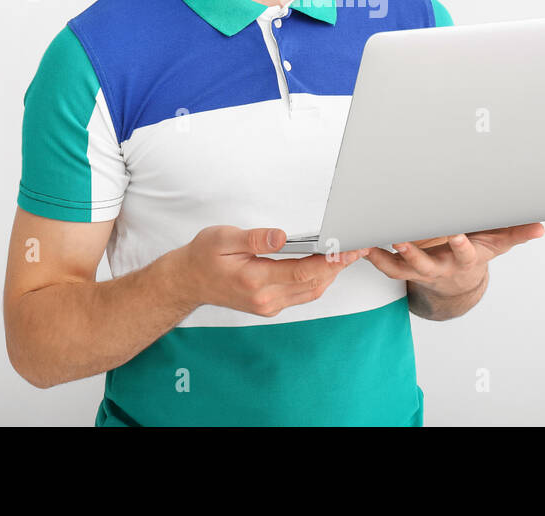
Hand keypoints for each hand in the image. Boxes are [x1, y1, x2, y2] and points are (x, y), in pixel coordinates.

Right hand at [178, 226, 369, 316]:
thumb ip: (254, 239)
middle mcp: (265, 298)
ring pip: (311, 292)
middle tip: (356, 247)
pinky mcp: (270, 307)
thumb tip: (280, 236)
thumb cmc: (204, 257)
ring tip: (346, 255)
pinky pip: (302, 295)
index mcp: (254, 280)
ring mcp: (268, 305)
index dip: (329, 260)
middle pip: (312, 284)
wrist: (188, 282)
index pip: (302, 271)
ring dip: (331, 275)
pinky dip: (318, 281)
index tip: (346, 248)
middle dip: (337, 266)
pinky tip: (325, 266)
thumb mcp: (223, 239)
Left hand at [363, 222, 544, 297]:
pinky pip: (386, 266)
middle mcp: (440, 267)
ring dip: (386, 257)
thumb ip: (518, 232)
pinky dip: (372, 256)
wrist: (459, 281)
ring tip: (373, 242)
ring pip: (401, 269)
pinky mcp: (405, 269)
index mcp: (463, 260)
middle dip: (413, 253)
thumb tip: (542, 227)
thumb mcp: (500, 243)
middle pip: (425, 264)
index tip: (456, 234)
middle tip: (402, 239)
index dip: (459, 245)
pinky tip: (361, 243)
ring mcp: (420, 270)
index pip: (463, 254)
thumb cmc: (478, 253)